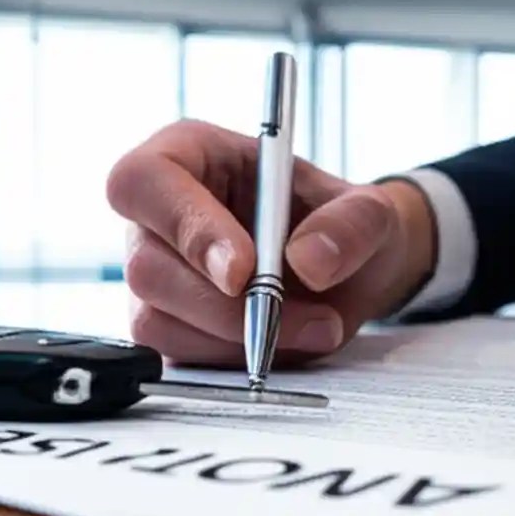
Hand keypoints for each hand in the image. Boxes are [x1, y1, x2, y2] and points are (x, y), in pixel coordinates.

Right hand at [107, 120, 435, 366]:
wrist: (350, 275)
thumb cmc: (341, 224)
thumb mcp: (370, 210)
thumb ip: (351, 224)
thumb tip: (308, 260)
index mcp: (188, 156)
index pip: (144, 181)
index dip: (186, 228)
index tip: (242, 270)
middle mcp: (158, 216)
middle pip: (146, 266)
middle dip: (222, 304)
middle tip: (286, 310)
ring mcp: (157, 275)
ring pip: (156, 320)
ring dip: (234, 337)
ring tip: (307, 325)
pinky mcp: (169, 327)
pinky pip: (177, 356)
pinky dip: (233, 359)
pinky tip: (278, 343)